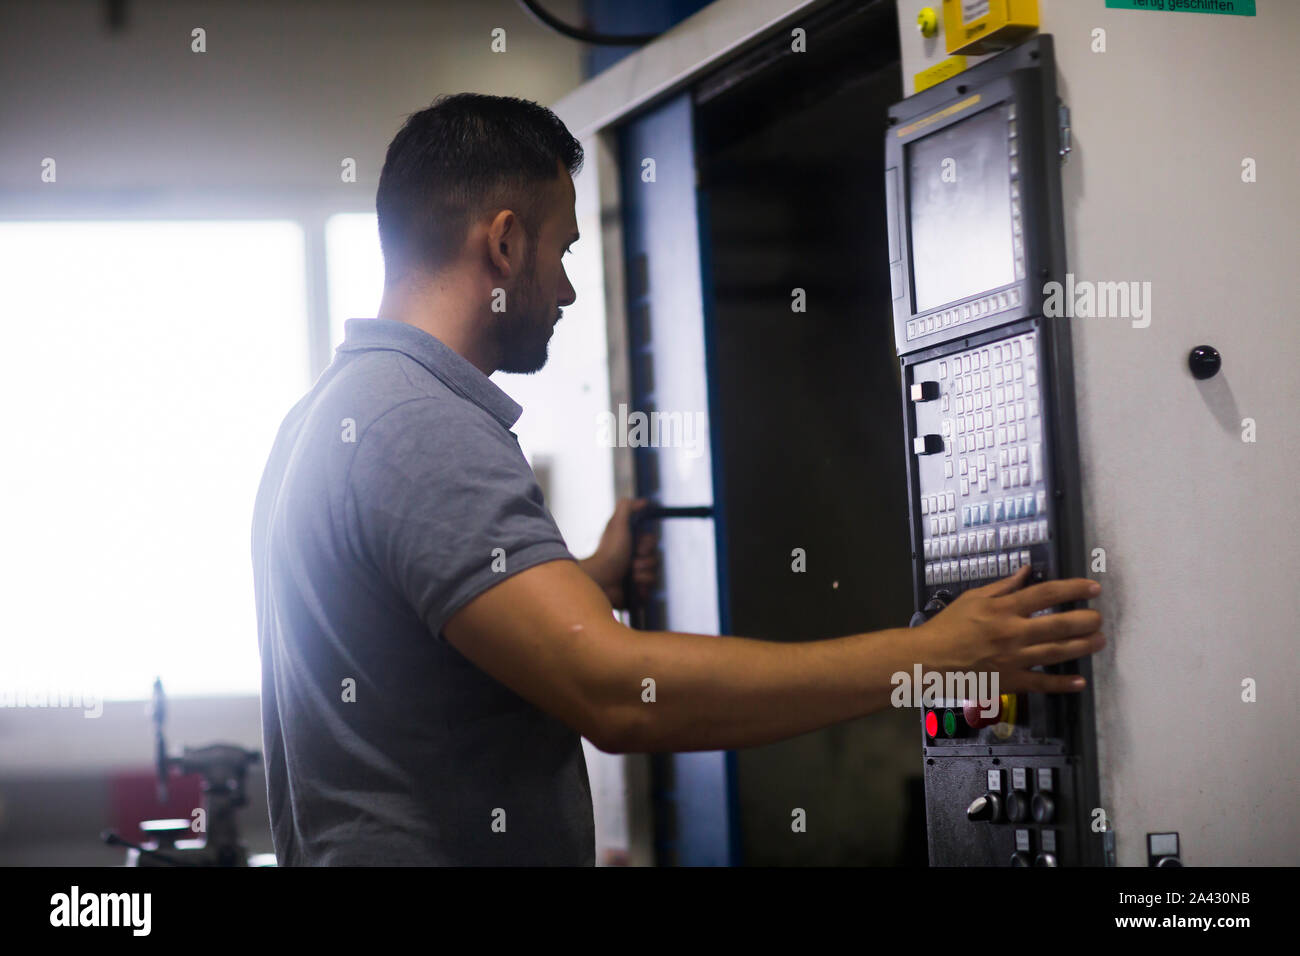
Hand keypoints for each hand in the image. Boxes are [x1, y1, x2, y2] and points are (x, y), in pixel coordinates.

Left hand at [580, 497, 659, 609]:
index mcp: (631, 545)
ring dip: (643, 574)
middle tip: (632, 562)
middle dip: (645, 561)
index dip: (648, 545)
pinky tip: (632, 586)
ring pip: (654, 575)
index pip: (653, 543)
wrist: (601, 580)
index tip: (639, 547)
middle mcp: (634, 560)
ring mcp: (635, 577)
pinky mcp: (635, 593)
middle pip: (656, 559)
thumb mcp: (617, 524)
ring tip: (630, 575)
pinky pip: (650, 591)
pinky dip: (642, 588)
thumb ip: (627, 507)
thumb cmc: (608, 552)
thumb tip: (644, 501)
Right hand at [917, 565, 1104, 693]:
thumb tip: (1026, 572)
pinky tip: (1080, 681)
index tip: (1092, 588)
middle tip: (1099, 618)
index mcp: (1003, 609)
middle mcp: (1012, 632)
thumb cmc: (948, 626)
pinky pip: (1041, 683)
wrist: (929, 659)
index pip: (1045, 594)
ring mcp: (1013, 659)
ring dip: (1082, 646)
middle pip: (1058, 625)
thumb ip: (1002, 586)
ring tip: (1099, 641)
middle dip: (1085, 620)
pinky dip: (1062, 684)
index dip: (1073, 589)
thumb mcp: (972, 598)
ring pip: (1056, 652)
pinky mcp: (1010, 681)